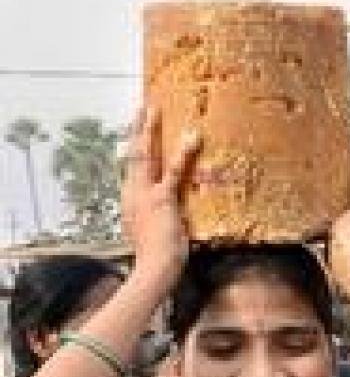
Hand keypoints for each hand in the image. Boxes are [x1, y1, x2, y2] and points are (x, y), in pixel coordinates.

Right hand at [121, 106, 198, 286]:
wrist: (154, 269)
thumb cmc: (156, 258)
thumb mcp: (152, 234)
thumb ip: (157, 220)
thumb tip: (168, 216)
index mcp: (130, 200)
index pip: (132, 167)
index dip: (135, 147)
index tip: (136, 131)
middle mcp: (133, 194)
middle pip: (133, 154)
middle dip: (137, 129)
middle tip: (142, 106)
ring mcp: (145, 195)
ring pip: (144, 155)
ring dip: (150, 130)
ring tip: (155, 108)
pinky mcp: (162, 199)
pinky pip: (173, 171)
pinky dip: (183, 153)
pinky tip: (192, 137)